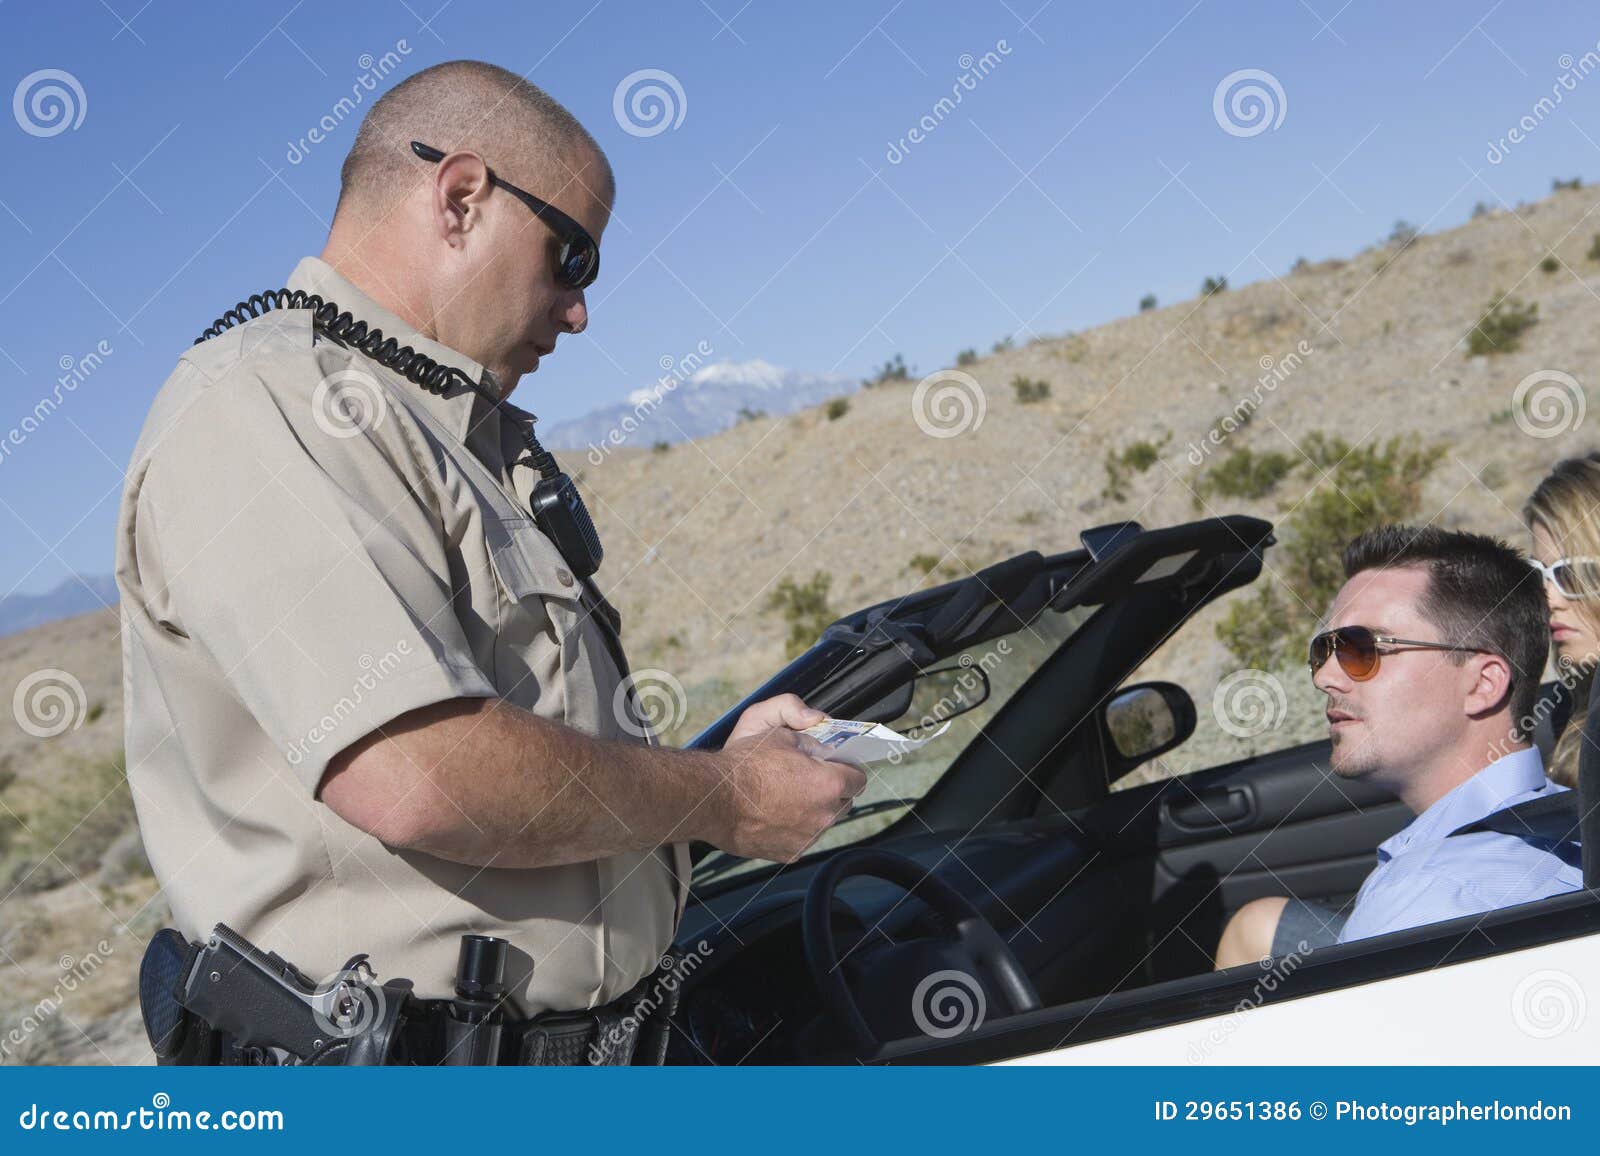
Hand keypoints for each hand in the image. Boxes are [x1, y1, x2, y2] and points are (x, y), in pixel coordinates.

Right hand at [713, 694, 867, 861]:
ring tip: (785, 796)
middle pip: (844, 802)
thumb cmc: (744, 764)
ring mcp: (809, 837)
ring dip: (814, 810)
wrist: (714, 799)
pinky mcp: (792, 853)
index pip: (858, 778)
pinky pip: (803, 838)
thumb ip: (807, 730)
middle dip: (832, 790)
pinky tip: (774, 814)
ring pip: (824, 821)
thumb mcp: (777, 729)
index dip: (846, 769)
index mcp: (829, 783)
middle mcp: (825, 814)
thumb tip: (821, 736)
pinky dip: (795, 828)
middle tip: (807, 778)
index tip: (834, 766)